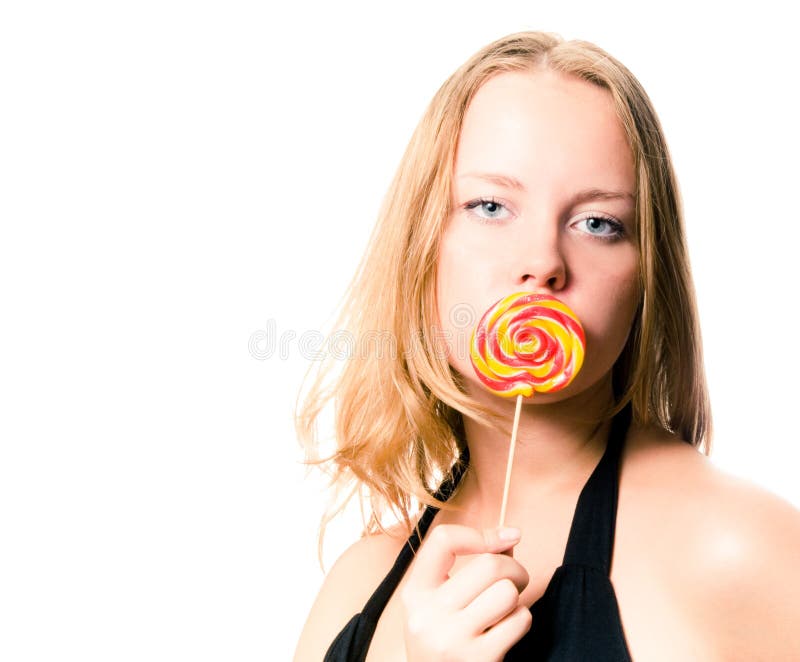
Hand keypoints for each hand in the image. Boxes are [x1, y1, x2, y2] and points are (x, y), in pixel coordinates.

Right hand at [399, 524, 531, 660]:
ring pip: (507, 592)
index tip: (505, 538)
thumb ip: (468, 568)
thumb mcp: (440, 603)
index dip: (480, 533)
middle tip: (515, 580)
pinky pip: (519, 620)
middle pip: (489, 565)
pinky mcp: (479, 660)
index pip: (444, 540)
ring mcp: (452, 640)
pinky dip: (521, 620)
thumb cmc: (445, 639)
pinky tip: (506, 630)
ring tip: (507, 607)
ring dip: (518, 596)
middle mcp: (428, 615)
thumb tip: (510, 536)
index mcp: (415, 592)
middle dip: (514, 568)